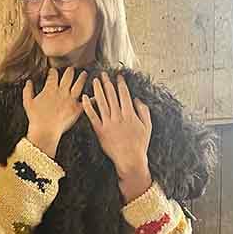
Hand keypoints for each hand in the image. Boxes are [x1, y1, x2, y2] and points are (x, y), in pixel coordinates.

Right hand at [23, 67, 86, 157]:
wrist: (46, 130)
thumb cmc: (35, 118)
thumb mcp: (27, 102)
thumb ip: (28, 90)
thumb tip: (28, 82)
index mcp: (50, 89)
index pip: (53, 75)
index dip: (53, 71)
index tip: (53, 70)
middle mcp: (62, 91)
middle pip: (68, 76)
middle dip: (70, 71)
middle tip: (72, 68)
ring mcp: (71, 100)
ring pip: (79, 85)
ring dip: (82, 78)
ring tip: (84, 74)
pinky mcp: (77, 109)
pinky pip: (86, 102)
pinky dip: (92, 98)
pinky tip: (95, 95)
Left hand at [82, 72, 152, 202]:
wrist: (130, 160)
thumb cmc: (140, 144)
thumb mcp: (147, 126)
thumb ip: (143, 111)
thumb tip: (137, 99)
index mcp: (130, 114)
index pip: (124, 94)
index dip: (121, 84)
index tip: (118, 76)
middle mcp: (118, 116)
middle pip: (111, 96)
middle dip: (107, 83)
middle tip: (103, 73)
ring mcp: (108, 123)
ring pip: (102, 103)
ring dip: (98, 90)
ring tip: (94, 81)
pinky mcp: (100, 130)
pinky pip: (92, 116)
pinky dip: (88, 106)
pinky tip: (85, 97)